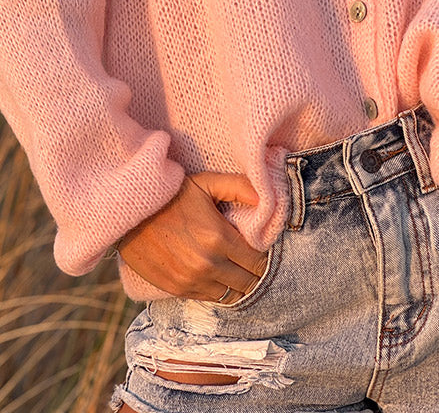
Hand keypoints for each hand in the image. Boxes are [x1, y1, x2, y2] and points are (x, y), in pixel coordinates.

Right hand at [117, 171, 267, 301]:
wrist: (131, 214)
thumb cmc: (172, 194)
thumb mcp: (207, 182)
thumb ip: (240, 187)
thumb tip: (265, 198)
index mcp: (218, 237)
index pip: (257, 261)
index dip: (263, 256)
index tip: (260, 248)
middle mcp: (208, 264)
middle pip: (248, 281)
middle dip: (254, 272)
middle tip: (252, 261)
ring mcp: (191, 280)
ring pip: (231, 295)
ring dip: (238, 285)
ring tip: (237, 271)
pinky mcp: (177, 289)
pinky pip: (210, 298)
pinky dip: (219, 290)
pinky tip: (218, 277)